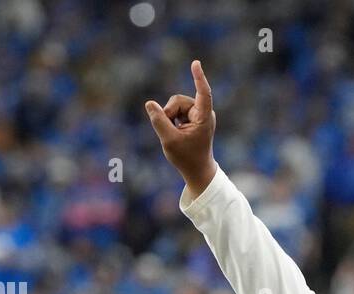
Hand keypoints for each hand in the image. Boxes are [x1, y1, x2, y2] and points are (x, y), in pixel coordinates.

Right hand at [145, 59, 218, 196]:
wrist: (196, 170)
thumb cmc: (186, 157)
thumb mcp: (169, 140)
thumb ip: (159, 121)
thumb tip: (150, 103)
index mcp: (203, 118)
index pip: (203, 93)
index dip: (198, 78)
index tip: (195, 63)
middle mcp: (202, 112)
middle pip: (178, 100)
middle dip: (169, 112)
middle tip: (169, 131)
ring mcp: (197, 114)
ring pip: (175, 104)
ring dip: (169, 116)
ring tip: (174, 132)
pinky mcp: (192, 116)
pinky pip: (175, 110)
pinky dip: (171, 119)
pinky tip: (176, 130)